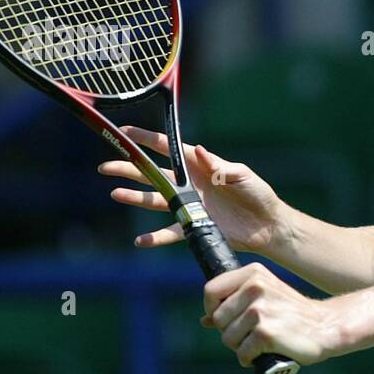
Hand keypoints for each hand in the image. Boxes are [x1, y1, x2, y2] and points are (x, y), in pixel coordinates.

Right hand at [98, 126, 282, 254]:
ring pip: (155, 200)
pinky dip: (156, 238)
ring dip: (135, 197)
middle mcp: (189, 184)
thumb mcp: (241, 175)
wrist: (268, 224)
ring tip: (115, 193)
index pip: (168, 149)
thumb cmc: (258, 193)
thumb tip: (197, 151)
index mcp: (199, 166)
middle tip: (106, 167)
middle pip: (152, 174)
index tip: (125, 132)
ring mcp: (190, 206)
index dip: (146, 140)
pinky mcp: (195, 227)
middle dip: (129, 169)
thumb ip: (218, 165)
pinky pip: (171, 232)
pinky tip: (140, 241)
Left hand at [201, 263, 343, 367]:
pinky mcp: (266, 333)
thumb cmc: (293, 313)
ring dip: (241, 347)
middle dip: (230, 332)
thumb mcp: (267, 296)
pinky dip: (250, 359)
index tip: (224, 319)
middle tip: (251, 334)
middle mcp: (255, 288)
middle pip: (218, 318)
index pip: (211, 290)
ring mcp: (260, 310)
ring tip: (260, 342)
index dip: (212, 309)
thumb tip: (205, 320)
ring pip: (228, 338)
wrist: (326, 327)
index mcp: (254, 273)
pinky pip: (242, 353)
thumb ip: (235, 303)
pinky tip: (264, 353)